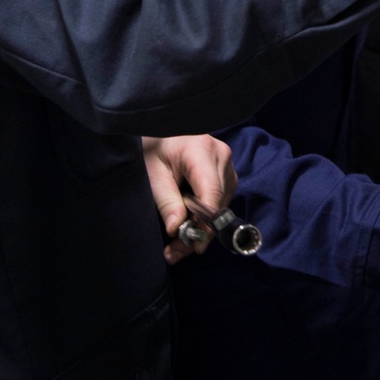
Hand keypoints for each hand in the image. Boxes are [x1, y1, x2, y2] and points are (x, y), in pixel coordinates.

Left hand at [142, 134, 237, 265]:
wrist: (161, 127)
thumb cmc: (154, 146)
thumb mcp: (152, 173)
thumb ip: (166, 200)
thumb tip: (176, 229)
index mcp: (201, 150)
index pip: (211, 192)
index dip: (205, 223)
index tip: (194, 245)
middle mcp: (221, 155)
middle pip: (217, 203)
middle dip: (198, 231)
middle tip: (174, 251)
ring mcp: (226, 162)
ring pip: (221, 205)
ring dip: (201, 226)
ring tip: (176, 242)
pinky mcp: (226, 171)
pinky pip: (220, 199)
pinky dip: (204, 215)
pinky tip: (187, 222)